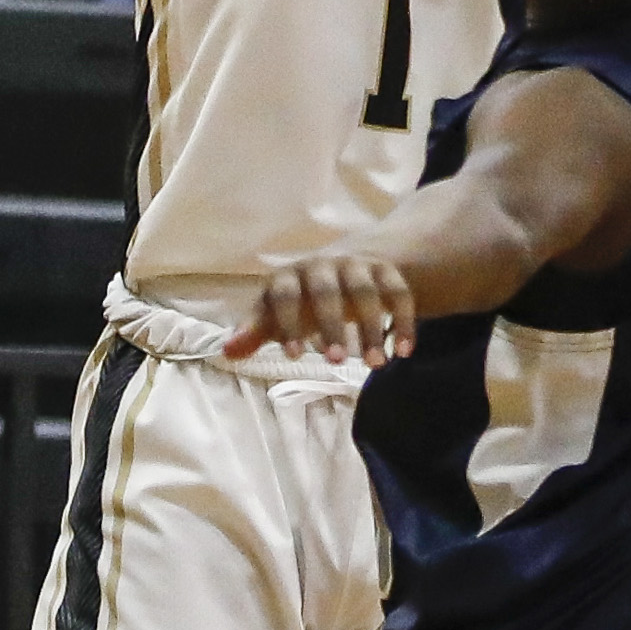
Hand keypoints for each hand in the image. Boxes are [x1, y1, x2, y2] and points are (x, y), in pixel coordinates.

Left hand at [225, 252, 417, 364]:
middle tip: (337, 363)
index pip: (283, 293)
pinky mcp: (387, 271)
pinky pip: (398, 292)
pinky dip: (404, 321)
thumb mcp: (279, 313)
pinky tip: (403, 351)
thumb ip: (257, 331)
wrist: (348, 264)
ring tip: (375, 365)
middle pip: (326, 290)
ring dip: (372, 328)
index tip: (295, 356)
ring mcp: (357, 266)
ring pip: (366, 292)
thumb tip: (227, 352)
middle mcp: (323, 266)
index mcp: (290, 276)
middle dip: (332, 325)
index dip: (288, 322)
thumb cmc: (303, 299)